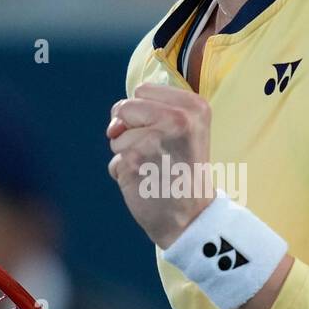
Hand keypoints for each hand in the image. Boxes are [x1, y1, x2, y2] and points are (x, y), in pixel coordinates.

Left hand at [106, 85, 215, 248]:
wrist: (192, 217)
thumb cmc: (184, 173)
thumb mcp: (187, 131)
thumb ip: (155, 112)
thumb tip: (114, 124)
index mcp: (194, 107)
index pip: (143, 90)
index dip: (143, 113)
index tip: (165, 136)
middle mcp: (177, 118)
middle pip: (124, 107)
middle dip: (129, 130)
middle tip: (157, 154)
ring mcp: (153, 138)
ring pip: (116, 135)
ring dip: (127, 154)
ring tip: (154, 169)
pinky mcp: (133, 160)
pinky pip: (113, 161)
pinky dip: (123, 174)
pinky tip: (146, 183)